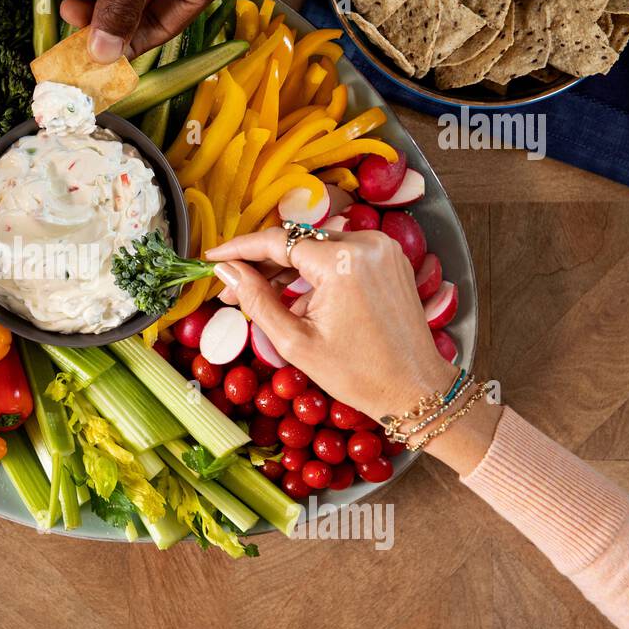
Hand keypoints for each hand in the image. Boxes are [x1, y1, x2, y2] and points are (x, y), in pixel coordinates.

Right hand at [209, 227, 502, 470]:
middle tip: (232, 288)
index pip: (276, 242)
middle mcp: (365, 243)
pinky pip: (340, 254)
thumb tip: (226, 271)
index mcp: (341, 262)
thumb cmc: (357, 373)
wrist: (416, 387)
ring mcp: (381, 248)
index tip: (213, 256)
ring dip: (288, 269)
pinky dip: (316, 272)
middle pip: (296, 241)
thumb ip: (256, 300)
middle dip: (262, 263)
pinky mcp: (389, 257)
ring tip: (263, 299)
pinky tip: (299, 300)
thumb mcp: (295, 342)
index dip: (239, 248)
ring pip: (317, 247)